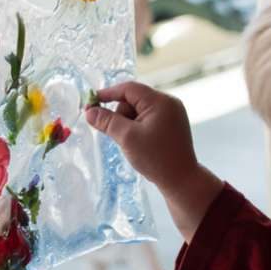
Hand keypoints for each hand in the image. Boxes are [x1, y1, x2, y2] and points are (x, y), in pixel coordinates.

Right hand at [85, 81, 224, 241]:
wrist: (182, 181)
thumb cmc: (156, 158)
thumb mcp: (127, 138)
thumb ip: (107, 122)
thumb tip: (89, 111)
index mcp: (160, 101)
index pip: (129, 89)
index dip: (108, 94)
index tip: (91, 102)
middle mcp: (168, 103)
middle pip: (133, 99)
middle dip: (121, 115)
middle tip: (119, 135)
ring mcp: (171, 114)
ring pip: (138, 111)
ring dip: (128, 124)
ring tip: (132, 143)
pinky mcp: (171, 125)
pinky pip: (147, 119)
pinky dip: (137, 128)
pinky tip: (139, 144)